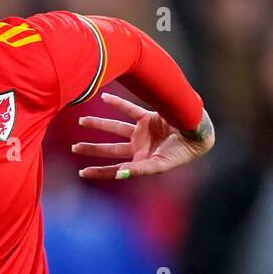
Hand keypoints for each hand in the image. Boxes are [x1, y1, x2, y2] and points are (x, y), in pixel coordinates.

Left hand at [72, 92, 213, 179]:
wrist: (197, 134)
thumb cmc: (181, 153)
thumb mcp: (159, 164)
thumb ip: (139, 170)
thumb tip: (119, 175)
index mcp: (140, 162)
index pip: (114, 168)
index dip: (99, 171)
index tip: (82, 172)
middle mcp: (138, 148)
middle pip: (109, 149)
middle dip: (92, 148)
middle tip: (74, 147)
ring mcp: (142, 132)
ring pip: (114, 128)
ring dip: (98, 124)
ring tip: (81, 121)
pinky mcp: (148, 118)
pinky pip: (129, 109)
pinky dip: (117, 104)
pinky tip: (103, 98)